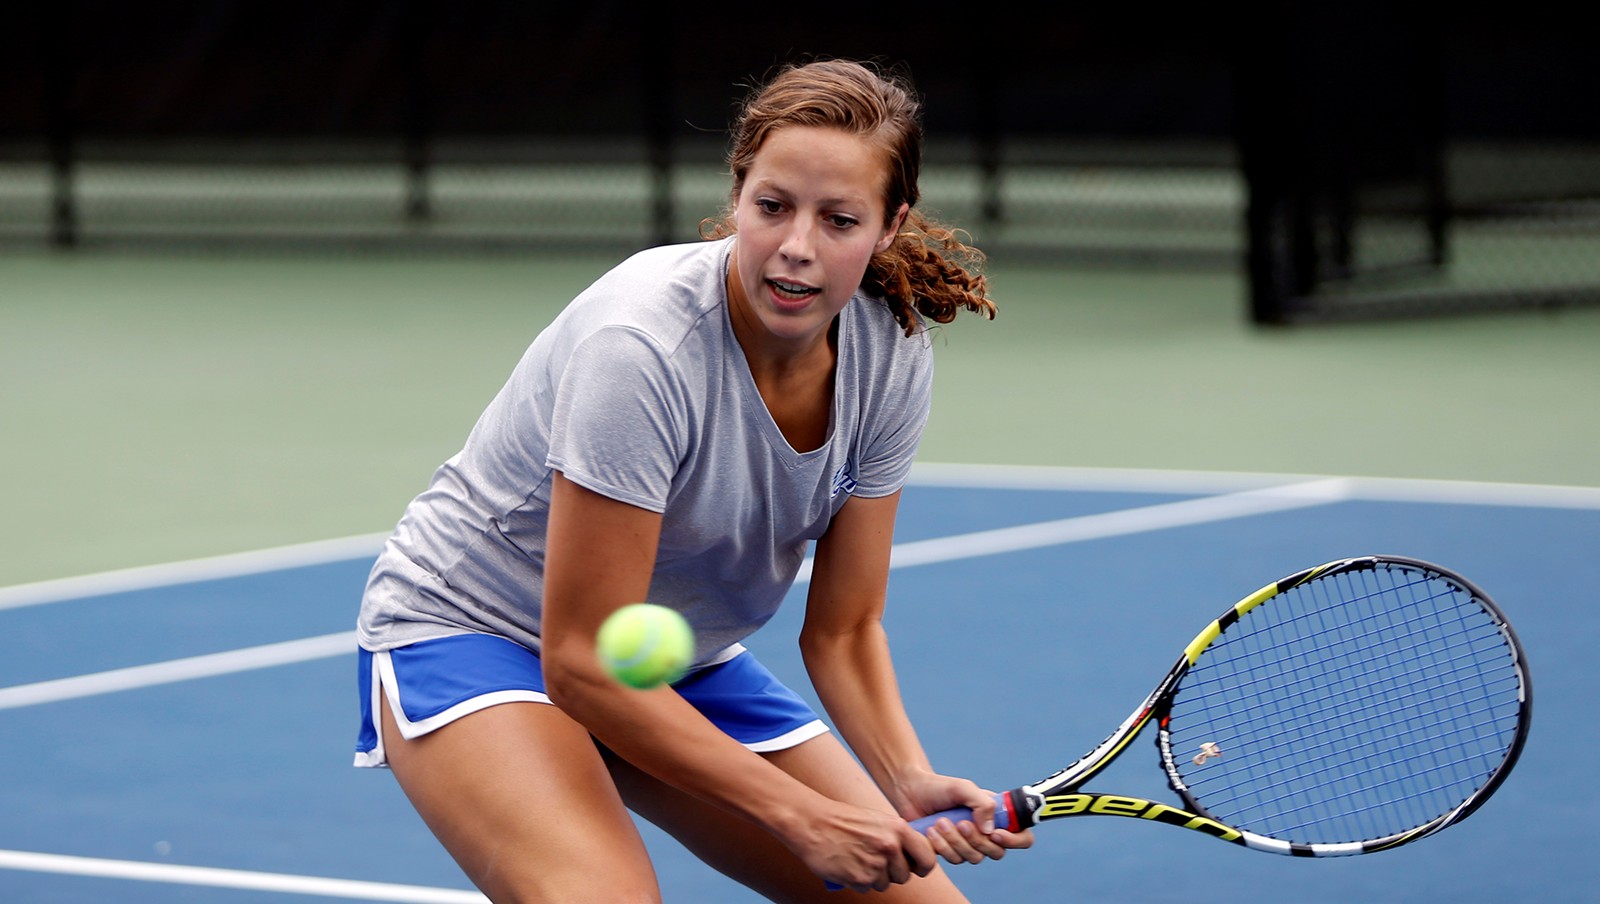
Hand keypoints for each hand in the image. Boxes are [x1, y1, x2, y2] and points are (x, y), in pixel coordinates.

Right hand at [781, 797, 938, 892]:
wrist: (813, 823)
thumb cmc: (844, 821)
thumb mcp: (878, 821)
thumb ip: (897, 837)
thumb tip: (912, 856)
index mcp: (898, 829)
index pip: (927, 858)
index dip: (922, 866)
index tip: (915, 867)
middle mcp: (890, 847)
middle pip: (904, 875)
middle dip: (892, 873)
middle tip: (875, 861)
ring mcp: (876, 864)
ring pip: (885, 883)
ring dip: (873, 877)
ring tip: (858, 860)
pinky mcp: (860, 878)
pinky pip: (867, 888)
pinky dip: (858, 882)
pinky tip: (848, 866)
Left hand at [893, 772, 1035, 865]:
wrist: (910, 792)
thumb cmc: (940, 787)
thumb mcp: (963, 788)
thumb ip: (982, 804)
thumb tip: (991, 831)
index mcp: (996, 815)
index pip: (1022, 836)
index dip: (1015, 841)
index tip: (996, 834)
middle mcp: (986, 832)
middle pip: (997, 852)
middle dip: (977, 840)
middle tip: (960, 823)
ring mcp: (968, 844)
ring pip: (974, 858)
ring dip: (956, 842)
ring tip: (940, 822)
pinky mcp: (950, 851)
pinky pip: (955, 860)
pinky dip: (943, 847)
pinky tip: (931, 831)